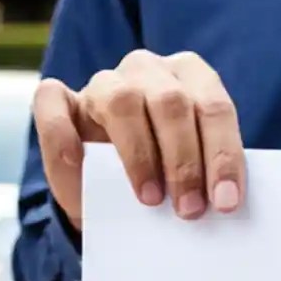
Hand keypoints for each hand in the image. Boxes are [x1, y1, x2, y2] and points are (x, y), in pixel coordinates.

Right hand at [32, 50, 245, 230]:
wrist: (105, 191)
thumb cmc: (157, 176)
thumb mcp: (188, 173)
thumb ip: (205, 176)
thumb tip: (223, 203)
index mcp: (189, 77)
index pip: (213, 108)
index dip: (223, 155)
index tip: (226, 202)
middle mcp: (147, 70)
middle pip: (172, 104)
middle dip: (185, 161)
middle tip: (189, 210)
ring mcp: (102, 82)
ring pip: (123, 101)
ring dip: (140, 155)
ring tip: (150, 199)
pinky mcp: (58, 98)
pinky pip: (53, 103)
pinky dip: (63, 133)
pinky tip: (78, 162)